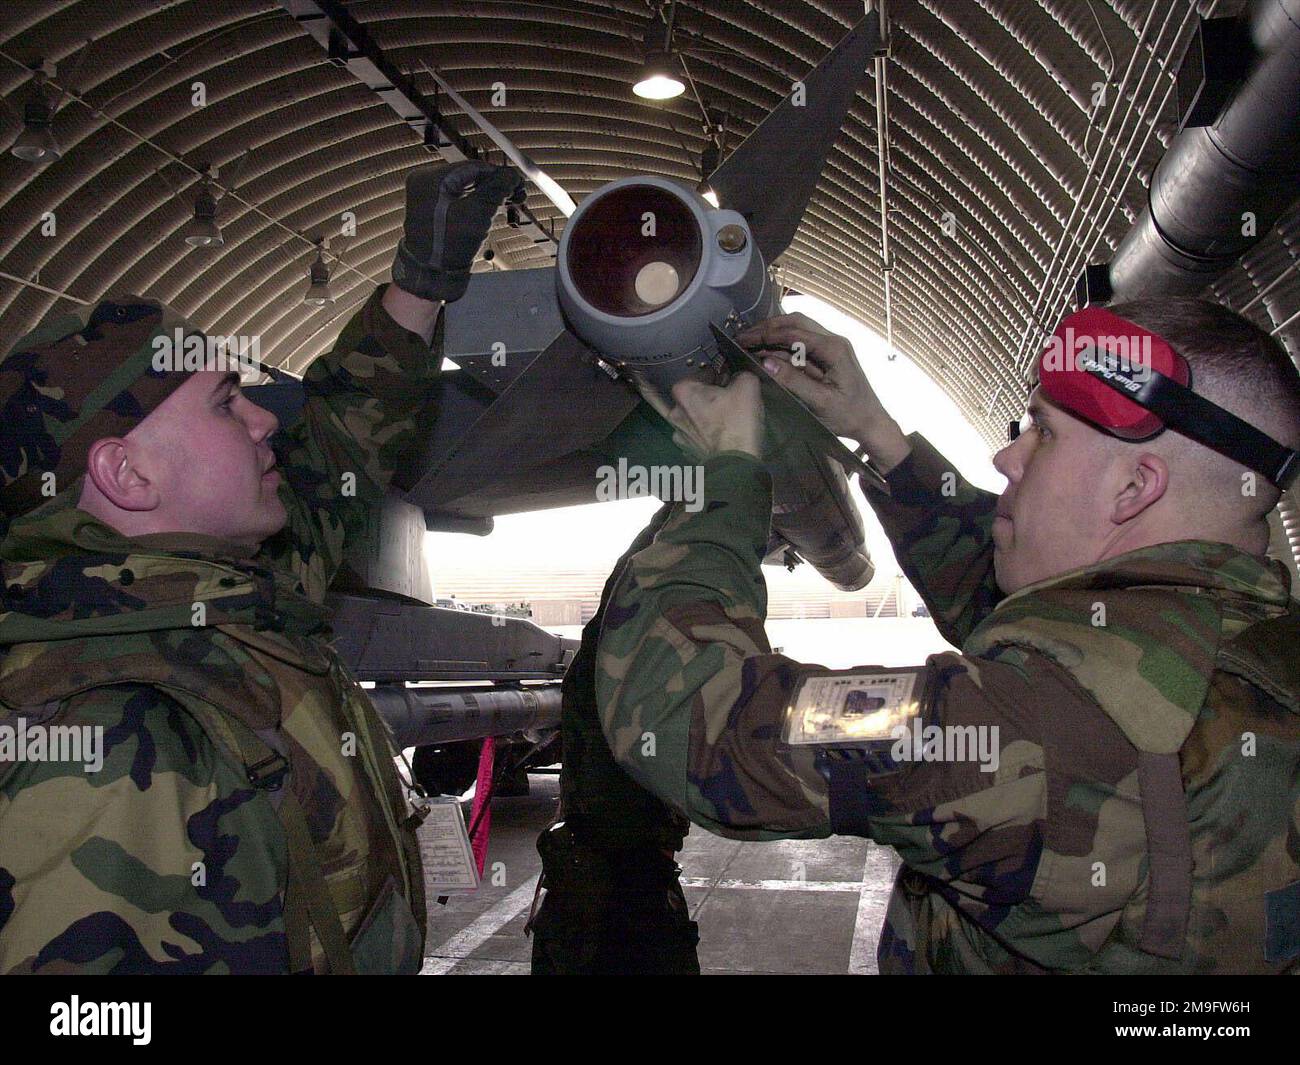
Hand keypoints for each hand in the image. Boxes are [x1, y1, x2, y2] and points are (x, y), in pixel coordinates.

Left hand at [391, 160, 524, 301]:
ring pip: (466, 189)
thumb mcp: (477, 214)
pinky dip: (477, 204)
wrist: (430, 276)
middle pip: (469, 177)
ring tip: (509, 202)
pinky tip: (492, 210)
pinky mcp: (434, 213)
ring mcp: (428, 199)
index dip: (499, 174)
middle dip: (495, 186)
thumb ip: (496, 190)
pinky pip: (459, 200)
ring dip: (488, 196)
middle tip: (517, 193)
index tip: (517, 181)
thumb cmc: (446, 248)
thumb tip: (511, 175)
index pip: (473, 167)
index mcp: (430, 179)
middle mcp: (426, 184)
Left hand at [666, 373, 763, 460]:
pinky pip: (696, 436)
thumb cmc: (737, 422)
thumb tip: (737, 378)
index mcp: (683, 391)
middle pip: (694, 396)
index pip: (701, 374)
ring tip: (726, 422)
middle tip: (729, 401)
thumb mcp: (748, 386)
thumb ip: (740, 374)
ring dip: (706, 416)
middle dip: (710, 396)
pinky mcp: (686, 451)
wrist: (735, 465)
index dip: (718, 376)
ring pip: (693, 417)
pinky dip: (705, 435)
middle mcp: (675, 411)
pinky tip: (720, 437)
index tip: (729, 382)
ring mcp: (678, 434)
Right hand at [736, 312, 910, 472]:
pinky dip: (781, 345)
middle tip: (743, 337)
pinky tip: (766, 352)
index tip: (743, 340)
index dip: (766, 334)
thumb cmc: (849, 415)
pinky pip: (801, 344)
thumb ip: (793, 381)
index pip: (794, 332)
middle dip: (767, 327)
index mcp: (834, 348)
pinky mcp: (827, 355)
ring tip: (750, 342)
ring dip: (773, 334)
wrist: (871, 422)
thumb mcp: (820, 402)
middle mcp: (833, 340)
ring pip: (797, 329)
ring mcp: (831, 346)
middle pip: (795, 322)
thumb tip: (766, 362)